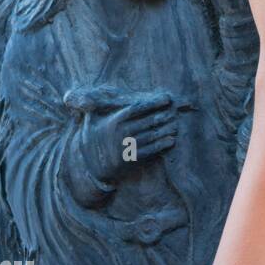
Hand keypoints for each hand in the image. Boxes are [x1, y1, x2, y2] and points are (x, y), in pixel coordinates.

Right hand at [64, 88, 187, 187]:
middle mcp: (121, 133)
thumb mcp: (89, 123)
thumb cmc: (91, 141)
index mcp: (113, 122)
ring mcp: (127, 146)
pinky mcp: (131, 159)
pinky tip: (171, 141)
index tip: (166, 99)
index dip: (152, 103)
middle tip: (174, 112)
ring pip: (151, 135)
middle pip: (147, 122)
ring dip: (165, 130)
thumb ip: (92, 108)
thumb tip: (90, 97)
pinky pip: (150, 150)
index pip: (137, 109)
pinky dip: (161, 145)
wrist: (90, 167)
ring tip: (175, 126)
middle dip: (162, 116)